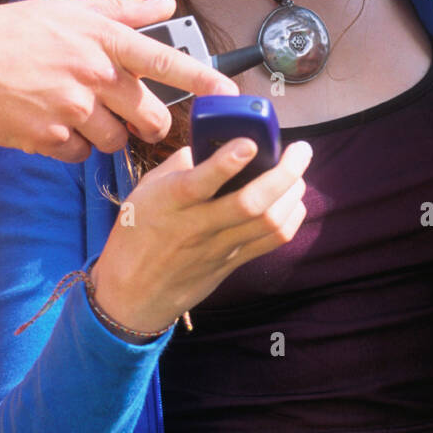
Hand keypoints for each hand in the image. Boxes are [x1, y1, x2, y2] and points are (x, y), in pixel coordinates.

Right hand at [0, 0, 238, 160]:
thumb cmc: (12, 32)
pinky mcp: (49, 139)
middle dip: (149, 123)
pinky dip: (72, 146)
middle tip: (134, 116)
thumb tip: (167, 5)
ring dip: (106, 134)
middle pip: (150, 116)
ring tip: (75, 111)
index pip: (165, 61)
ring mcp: (71, 109)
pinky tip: (51, 123)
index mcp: (101, 39)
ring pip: (116, 141)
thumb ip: (124, 12)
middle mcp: (93, 73)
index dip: (203, 79)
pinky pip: (80, 155)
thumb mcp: (70, 10)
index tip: (231, 94)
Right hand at [90, 137, 312, 333]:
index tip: (250, 142)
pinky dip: (292, 217)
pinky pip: (272, 241)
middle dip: (284, 173)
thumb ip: (183, 162)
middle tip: (300, 149)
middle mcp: (198, 225)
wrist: (132, 293)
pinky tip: (293, 199)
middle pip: (251, 203)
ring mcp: (219, 247)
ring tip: (298, 170)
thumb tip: (218, 139)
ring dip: (293, 193)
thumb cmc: (137, 230)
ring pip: (268, 222)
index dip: (229, 162)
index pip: (201, 181)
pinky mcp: (232, 263)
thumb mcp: (148, 189)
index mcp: (171, 201)